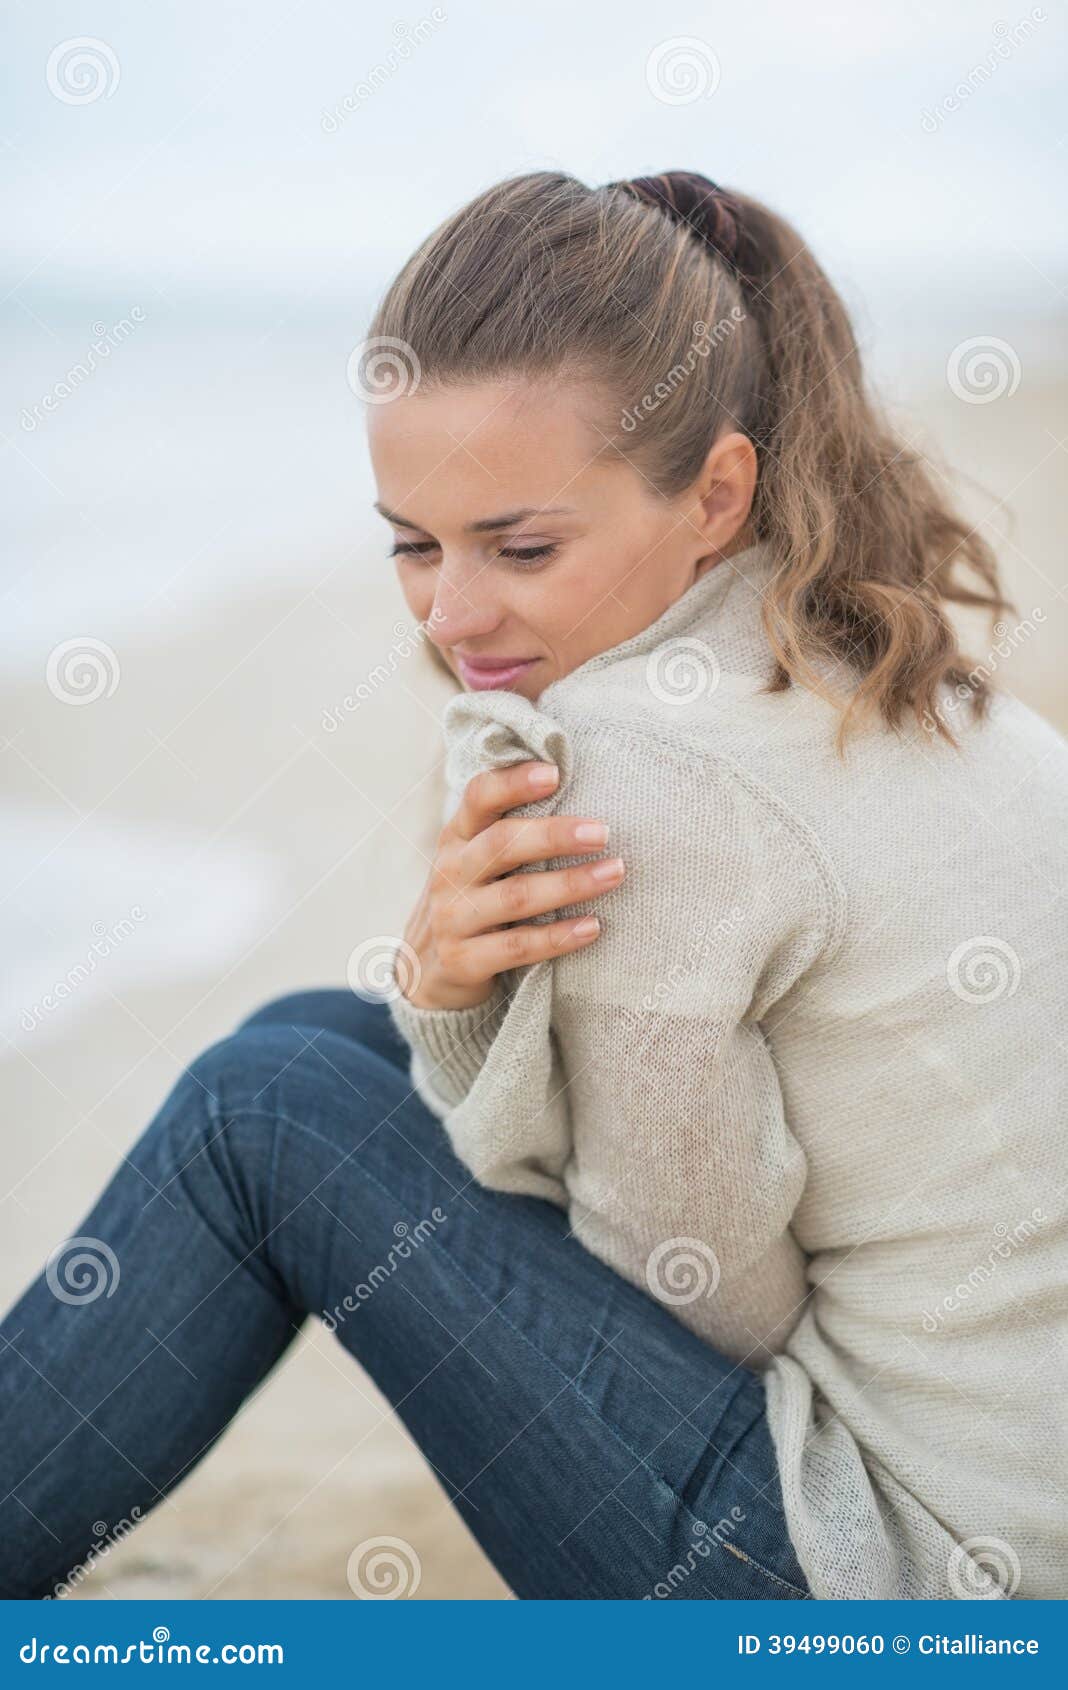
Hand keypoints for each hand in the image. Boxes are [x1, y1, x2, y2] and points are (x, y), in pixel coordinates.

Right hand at [397, 760, 624, 1010]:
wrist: (424, 971)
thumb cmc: (468, 901)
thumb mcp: (473, 860)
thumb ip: (507, 831)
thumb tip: (572, 790)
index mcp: (457, 838)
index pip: (479, 798)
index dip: (514, 783)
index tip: (555, 773)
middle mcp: (450, 872)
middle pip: (502, 844)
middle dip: (554, 835)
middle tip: (603, 832)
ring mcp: (453, 917)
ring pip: (516, 897)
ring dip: (570, 884)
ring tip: (614, 873)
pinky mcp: (462, 960)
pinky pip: (517, 947)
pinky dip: (557, 937)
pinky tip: (592, 927)